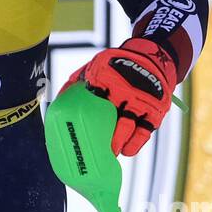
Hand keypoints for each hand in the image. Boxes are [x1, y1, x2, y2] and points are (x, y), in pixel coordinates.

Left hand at [60, 38, 176, 156]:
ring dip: (118, 143)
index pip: (90, 99)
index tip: (74, 132)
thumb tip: (56, 103)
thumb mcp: (94, 67)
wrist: (150, 56)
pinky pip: (145, 131)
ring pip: (128, 126)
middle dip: (101, 136)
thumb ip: (75, 83)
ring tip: (110, 154)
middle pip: (109, 117)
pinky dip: (135, 143)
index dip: (83, 116)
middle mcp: (123, 89)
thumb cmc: (115, 66)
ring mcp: (140, 100)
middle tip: (92, 151)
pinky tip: (127, 151)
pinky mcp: (155, 109)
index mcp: (104, 78)